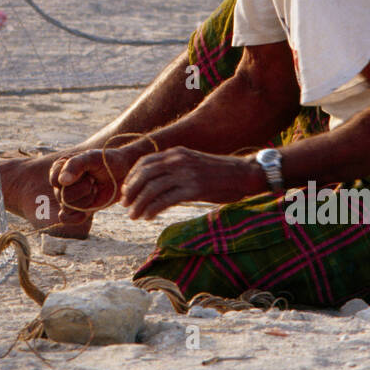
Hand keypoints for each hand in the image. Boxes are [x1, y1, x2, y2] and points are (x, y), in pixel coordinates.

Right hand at [49, 145, 136, 219]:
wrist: (123, 172)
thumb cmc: (106, 161)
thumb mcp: (92, 157)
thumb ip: (75, 165)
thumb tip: (61, 182)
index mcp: (60, 167)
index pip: (55, 180)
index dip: (71, 180)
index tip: (86, 173)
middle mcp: (61, 183)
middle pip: (62, 196)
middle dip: (83, 190)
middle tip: (94, 181)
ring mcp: (68, 197)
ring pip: (67, 208)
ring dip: (85, 200)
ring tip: (95, 189)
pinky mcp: (76, 209)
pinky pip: (67, 219)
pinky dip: (77, 217)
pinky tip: (89, 209)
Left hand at [120, 147, 266, 220]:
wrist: (243, 174)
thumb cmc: (218, 173)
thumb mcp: (193, 164)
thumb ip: (174, 169)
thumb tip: (154, 184)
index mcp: (176, 153)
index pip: (144, 163)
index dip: (131, 178)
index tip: (126, 192)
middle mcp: (178, 160)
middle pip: (144, 175)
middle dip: (131, 191)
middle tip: (125, 205)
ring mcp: (186, 174)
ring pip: (152, 189)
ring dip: (139, 204)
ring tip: (134, 215)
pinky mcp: (194, 189)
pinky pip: (165, 200)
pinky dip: (153, 209)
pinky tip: (149, 216)